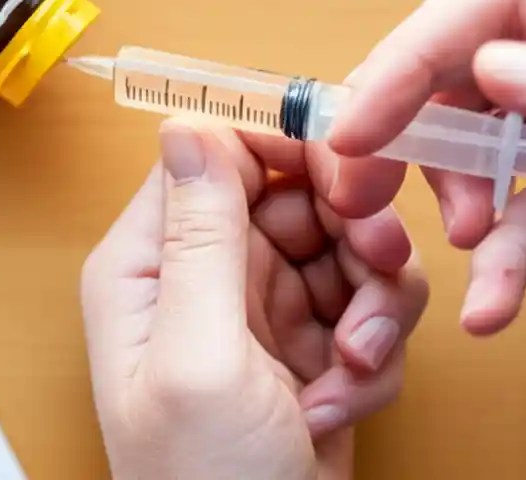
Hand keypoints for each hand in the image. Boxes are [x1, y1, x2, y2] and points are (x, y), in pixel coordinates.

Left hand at [81, 120, 427, 479]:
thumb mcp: (200, 354)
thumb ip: (198, 237)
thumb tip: (184, 123)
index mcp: (146, 265)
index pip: (214, 156)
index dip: (289, 151)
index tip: (348, 174)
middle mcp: (198, 278)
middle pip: (293, 195)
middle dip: (350, 231)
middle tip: (379, 267)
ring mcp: (255, 314)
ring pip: (343, 248)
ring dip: (371, 302)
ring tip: (352, 362)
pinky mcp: (305, 348)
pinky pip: (365, 307)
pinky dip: (372, 351)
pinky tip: (342, 402)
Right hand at [327, 0, 525, 334]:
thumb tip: (496, 69)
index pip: (491, 4)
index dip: (413, 52)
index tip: (359, 121)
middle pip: (466, 74)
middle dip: (405, 129)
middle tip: (357, 187)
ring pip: (485, 155)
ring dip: (454, 205)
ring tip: (464, 248)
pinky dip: (501, 270)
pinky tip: (491, 308)